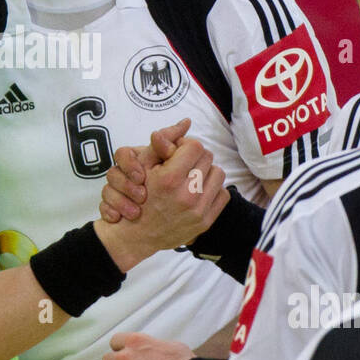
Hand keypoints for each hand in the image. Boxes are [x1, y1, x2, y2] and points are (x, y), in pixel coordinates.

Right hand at [94, 133, 228, 269]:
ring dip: (206, 172)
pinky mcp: (205, 221)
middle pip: (207, 158)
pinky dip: (213, 190)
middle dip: (195, 157)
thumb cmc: (137, 197)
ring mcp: (197, 210)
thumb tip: (184, 124)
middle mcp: (186, 194)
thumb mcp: (142, 167)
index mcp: (169, 178)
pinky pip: (223, 195)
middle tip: (183, 164)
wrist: (137, 235)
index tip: (177, 152)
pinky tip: (198, 192)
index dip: (185, 145)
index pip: (194, 146)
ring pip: (218, 174)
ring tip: (192, 177)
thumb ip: (161, 144)